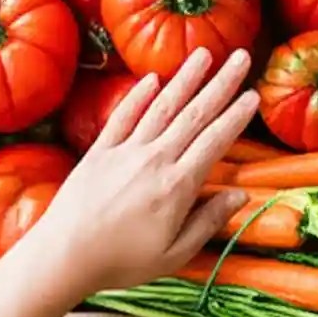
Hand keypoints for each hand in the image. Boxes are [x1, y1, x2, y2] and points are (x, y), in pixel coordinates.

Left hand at [24, 47, 257, 294]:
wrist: (64, 255)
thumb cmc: (121, 262)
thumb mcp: (173, 255)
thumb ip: (207, 222)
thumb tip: (239, 196)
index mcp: (177, 186)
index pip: (215, 141)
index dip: (236, 116)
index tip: (253, 95)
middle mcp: (154, 160)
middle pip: (194, 115)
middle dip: (221, 84)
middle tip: (241, 57)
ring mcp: (125, 151)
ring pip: (162, 107)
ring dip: (185, 78)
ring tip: (204, 54)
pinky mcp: (99, 150)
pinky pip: (123, 116)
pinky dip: (139, 95)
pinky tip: (152, 78)